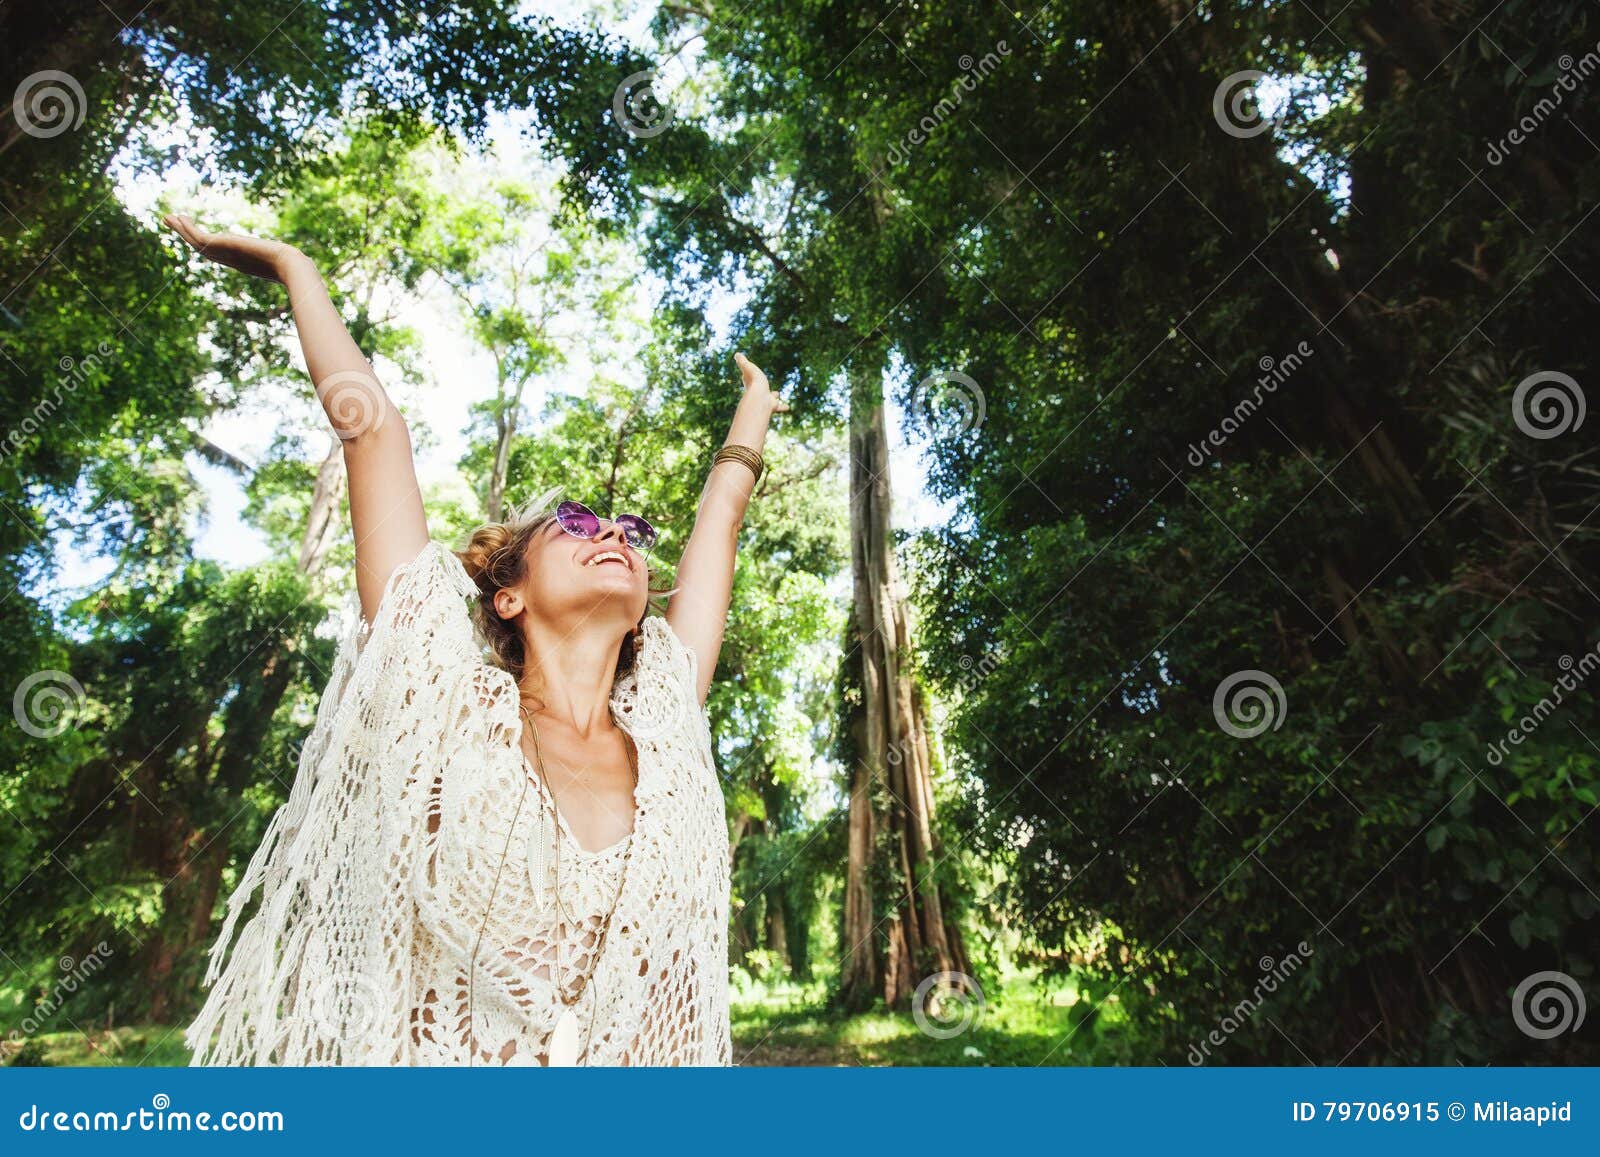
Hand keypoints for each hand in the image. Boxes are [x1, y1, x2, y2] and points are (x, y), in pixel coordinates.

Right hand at [162, 213, 304, 282]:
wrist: (289, 266)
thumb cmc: (291, 265)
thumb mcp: (281, 258)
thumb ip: (282, 257)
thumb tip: (299, 258)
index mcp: (238, 261)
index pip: (215, 251)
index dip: (201, 242)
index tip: (192, 234)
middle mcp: (228, 258)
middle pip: (200, 246)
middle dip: (184, 234)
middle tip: (170, 221)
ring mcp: (224, 254)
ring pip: (194, 242)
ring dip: (180, 229)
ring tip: (167, 217)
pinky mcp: (222, 245)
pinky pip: (198, 236)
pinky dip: (186, 227)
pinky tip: (180, 217)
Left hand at [734, 352, 789, 413]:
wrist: (760, 399)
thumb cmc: (754, 382)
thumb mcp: (748, 367)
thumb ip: (742, 362)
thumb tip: (736, 354)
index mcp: (750, 383)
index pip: (747, 378)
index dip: (746, 375)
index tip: (744, 374)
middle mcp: (756, 392)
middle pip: (757, 389)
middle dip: (760, 386)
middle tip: (757, 382)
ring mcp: (764, 400)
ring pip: (769, 398)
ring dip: (773, 396)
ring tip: (777, 394)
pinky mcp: (772, 406)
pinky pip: (778, 406)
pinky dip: (783, 406)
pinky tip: (788, 407)